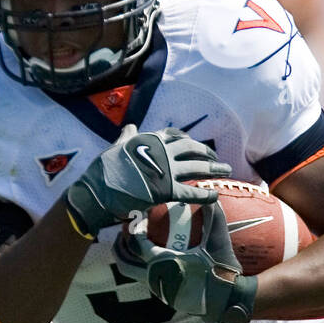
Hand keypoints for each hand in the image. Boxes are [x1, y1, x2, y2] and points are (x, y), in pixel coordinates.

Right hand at [65, 124, 231, 240]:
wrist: (97, 191)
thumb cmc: (103, 170)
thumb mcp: (115, 147)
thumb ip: (126, 137)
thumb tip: (129, 126)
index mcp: (149, 140)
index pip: (174, 136)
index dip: (188, 140)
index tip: (195, 146)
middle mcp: (160, 152)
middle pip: (191, 149)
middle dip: (206, 154)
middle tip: (218, 159)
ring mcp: (164, 171)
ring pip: (196, 168)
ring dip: (214, 169)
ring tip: (227, 170)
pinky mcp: (165, 190)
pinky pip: (190, 193)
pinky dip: (205, 195)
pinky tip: (215, 196)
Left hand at [114, 202, 256, 322]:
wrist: (227, 299)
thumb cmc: (220, 268)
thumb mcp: (217, 239)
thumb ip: (212, 215)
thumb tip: (210, 195)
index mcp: (162, 261)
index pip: (137, 242)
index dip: (135, 228)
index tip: (140, 218)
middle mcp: (154, 277)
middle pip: (125, 262)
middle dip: (120, 247)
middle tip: (124, 233)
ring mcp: (158, 289)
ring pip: (134, 274)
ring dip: (131, 259)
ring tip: (135, 247)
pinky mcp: (165, 297)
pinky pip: (148, 280)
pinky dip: (145, 268)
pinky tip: (155, 260)